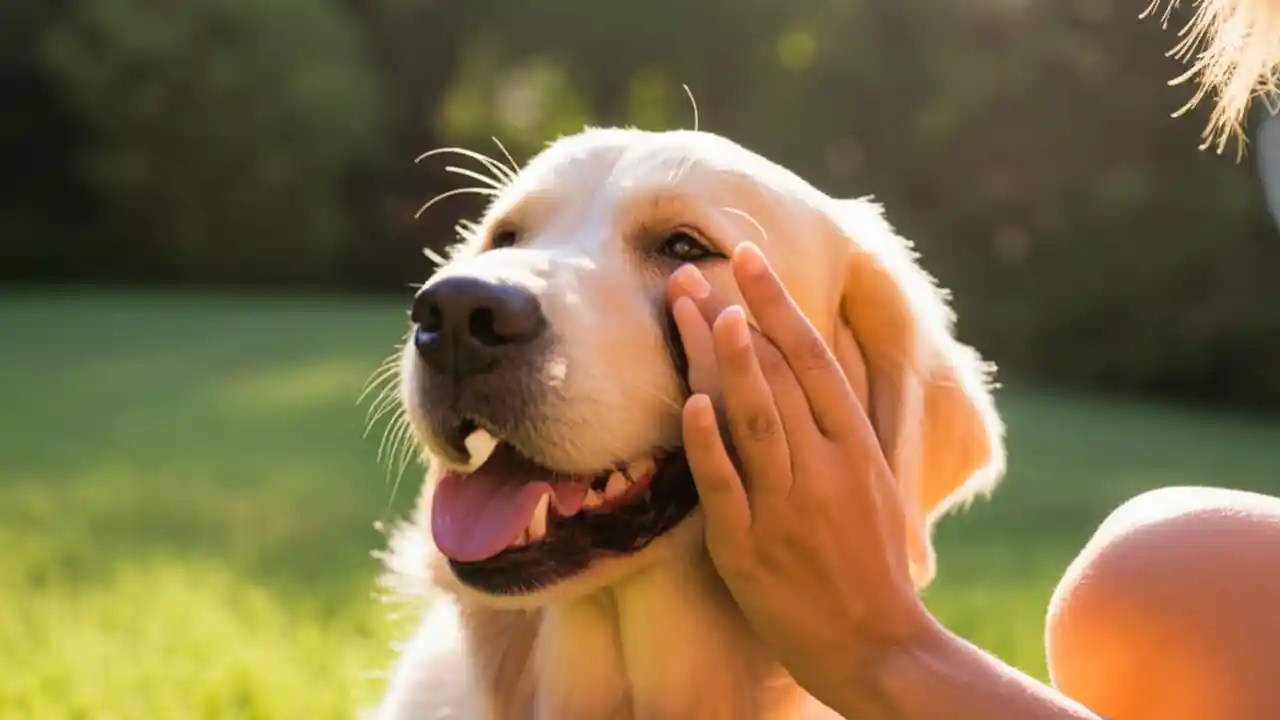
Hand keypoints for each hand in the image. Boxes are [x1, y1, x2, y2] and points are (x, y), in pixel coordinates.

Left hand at [667, 244, 933, 714]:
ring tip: (695, 306)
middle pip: (774, 376)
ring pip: (752, 417)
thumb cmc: (868, 560)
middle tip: (696, 267)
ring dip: (721, 358)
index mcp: (855, 446)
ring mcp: (786, 506)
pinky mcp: (748, 548)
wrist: (875, 645)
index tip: (748, 256)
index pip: (812, 357)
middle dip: (734, 315)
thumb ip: (837, 426)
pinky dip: (710, 443)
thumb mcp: (869, 481)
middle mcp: (824, 467)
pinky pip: (726, 486)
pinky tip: (692, 402)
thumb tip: (808, 360)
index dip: (776, 303)